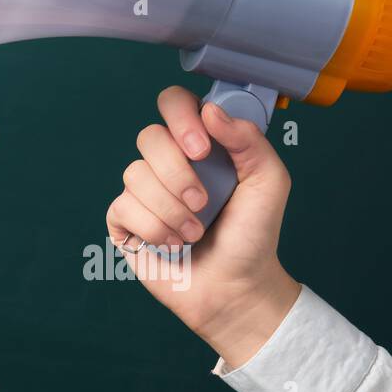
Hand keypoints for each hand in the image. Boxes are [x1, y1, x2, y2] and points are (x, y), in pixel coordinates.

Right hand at [106, 86, 301, 366]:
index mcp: (199, 143)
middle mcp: (167, 161)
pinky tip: (171, 243)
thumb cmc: (253, 235)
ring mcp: (142, 190)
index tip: (202, 149)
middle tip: (204, 202)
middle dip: (177, 174)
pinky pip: (122, 207)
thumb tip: (210, 112)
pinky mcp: (124, 220)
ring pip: (134, 175)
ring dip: (171, 210)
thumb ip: (249, 140)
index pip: (173, 103)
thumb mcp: (268, 182)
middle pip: (148, 137)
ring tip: (194, 232)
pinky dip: (153, 228)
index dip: (180, 117)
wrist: (236, 288)